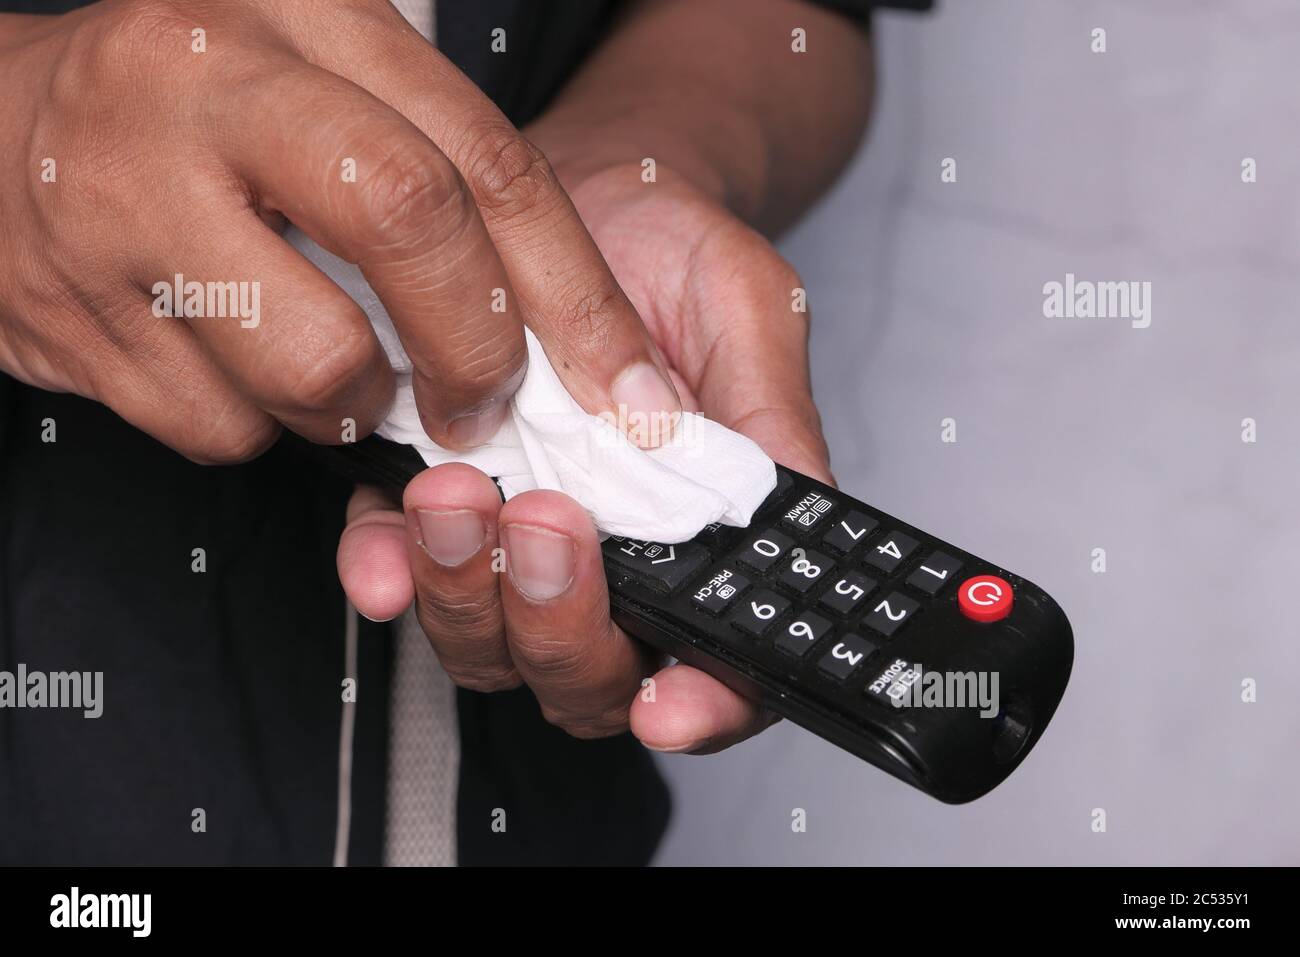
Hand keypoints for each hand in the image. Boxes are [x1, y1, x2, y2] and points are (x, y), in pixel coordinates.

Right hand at [0, 0, 677, 460]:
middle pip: (411, 224)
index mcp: (298, 13)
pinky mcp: (75, 314)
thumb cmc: (197, 113)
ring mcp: (127, 201)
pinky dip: (260, 425)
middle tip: (485, 404)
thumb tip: (576, 333)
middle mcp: (206, 85)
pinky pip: (224, 426)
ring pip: (318, 360)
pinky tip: (235, 367)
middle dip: (479, 348)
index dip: (575, 289)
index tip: (627, 385)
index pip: (481, 155)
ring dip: (357, 404)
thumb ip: (440, 164)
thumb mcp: (320, 79)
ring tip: (333, 368)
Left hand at [339, 160, 831, 751]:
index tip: (670, 703)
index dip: (701, 707)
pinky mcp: (428, 502)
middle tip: (549, 528)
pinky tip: (387, 530)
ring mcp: (514, 545)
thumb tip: (782, 509)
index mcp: (709, 543)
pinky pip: (396, 569)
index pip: (722, 668)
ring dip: (467, 598)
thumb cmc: (676, 255)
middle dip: (561, 630)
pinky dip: (386, 568)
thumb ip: (769, 413)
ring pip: (486, 644)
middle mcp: (612, 567)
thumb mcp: (750, 310)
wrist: (583, 193)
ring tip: (457, 495)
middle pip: (587, 677)